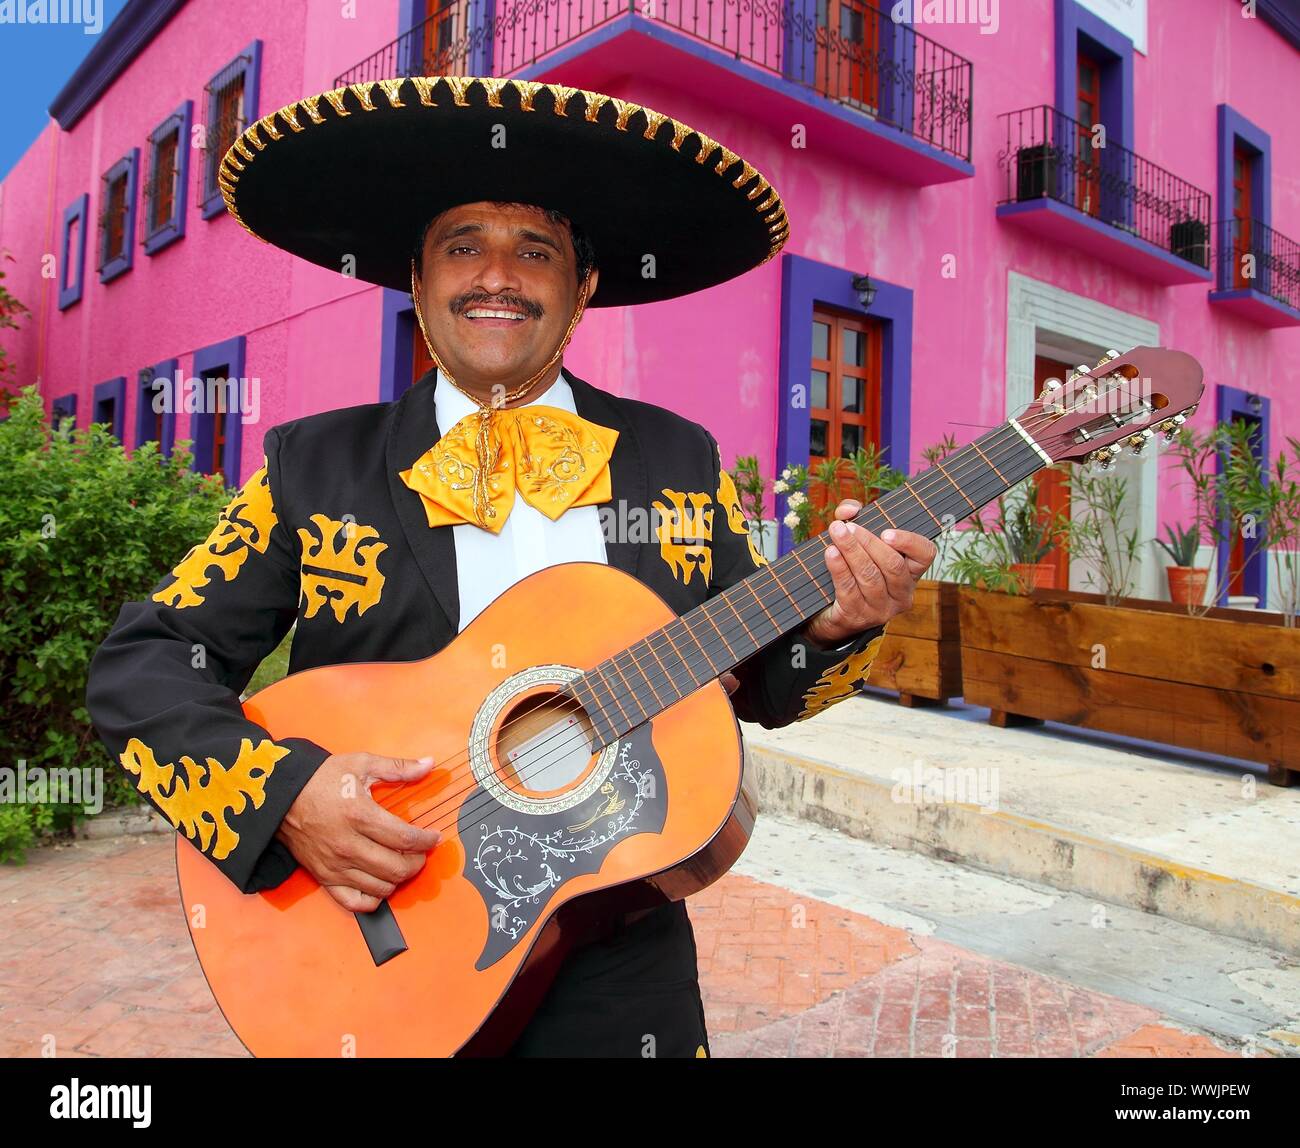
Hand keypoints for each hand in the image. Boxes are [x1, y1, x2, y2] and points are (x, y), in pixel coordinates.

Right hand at [275, 752, 441, 913]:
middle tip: (421, 852)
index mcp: (360, 816)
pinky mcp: (324, 877)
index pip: (405, 839)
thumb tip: (428, 764)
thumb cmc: (320, 779)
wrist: (282, 796)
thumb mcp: (361, 764)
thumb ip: (398, 767)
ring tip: (402, 863)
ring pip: (381, 887)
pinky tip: (380, 883)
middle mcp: (348, 845)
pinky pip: (354, 902)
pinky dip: (373, 899)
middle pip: (397, 868)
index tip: (433, 837)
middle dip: (417, 862)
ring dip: (399, 879)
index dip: (426, 841)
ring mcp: (336, 865)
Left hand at [804, 499, 937, 646]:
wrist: (832, 612)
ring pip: (870, 576)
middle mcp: (902, 594)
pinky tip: (830, 553)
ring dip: (852, 551)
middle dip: (869, 542)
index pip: (925, 554)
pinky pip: (849, 589)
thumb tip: (850, 510)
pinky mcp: (857, 616)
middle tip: (849, 527)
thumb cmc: (852, 571)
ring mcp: (881, 609)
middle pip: (892, 565)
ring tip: (836, 533)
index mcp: (911, 573)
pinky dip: (839, 568)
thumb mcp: (858, 542)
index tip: (886, 532)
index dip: (909, 542)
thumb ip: (854, 518)